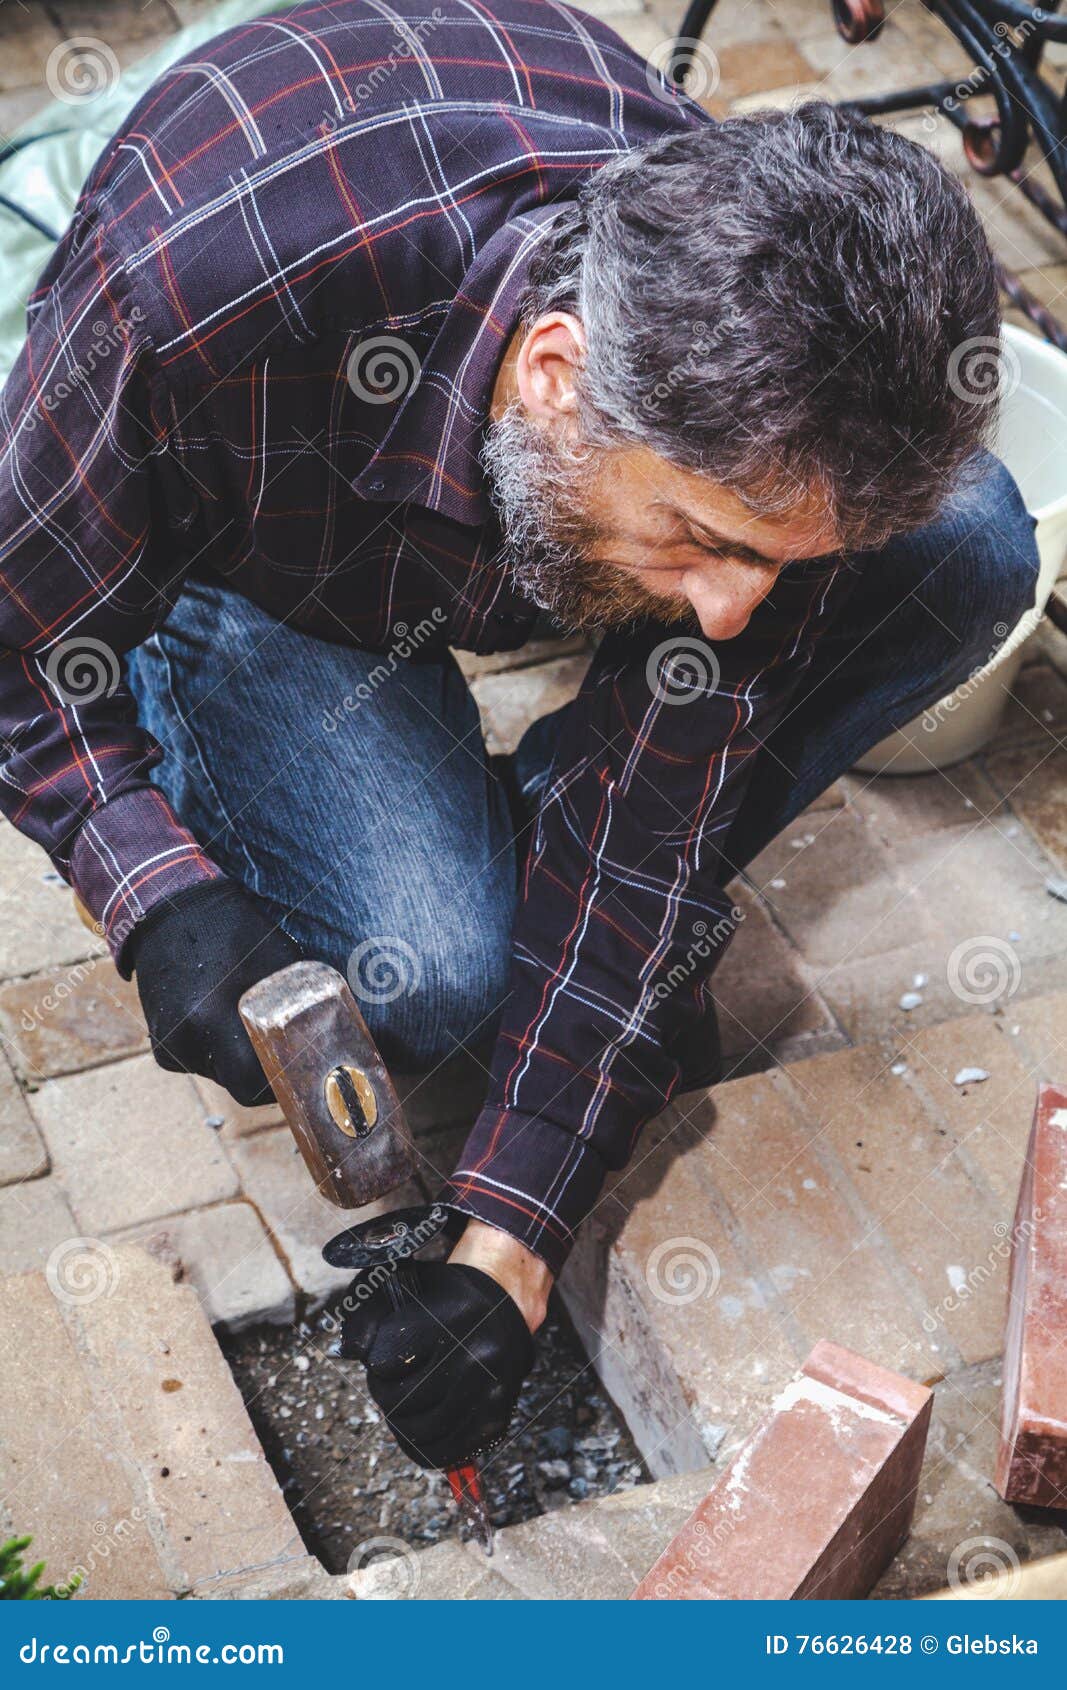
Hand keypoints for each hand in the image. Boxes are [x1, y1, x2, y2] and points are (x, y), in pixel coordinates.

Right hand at [127, 878, 301, 1104]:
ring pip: (219, 1073)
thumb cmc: (233, 929)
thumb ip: (298, 1003)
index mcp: (210, 1018)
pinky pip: (200, 1061)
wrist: (170, 910)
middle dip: (262, 1072)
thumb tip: (338, 1032)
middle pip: (236, 1082)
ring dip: (239, 1059)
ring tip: (250, 1024)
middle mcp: (184, 1038)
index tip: (297, 1072)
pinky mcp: (162, 1045)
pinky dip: (217, 1050)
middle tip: (283, 1051)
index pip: (250, 1084)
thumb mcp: (277, 960)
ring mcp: (170, 1044)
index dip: (277, 1084)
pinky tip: (221, 1016)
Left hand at [340, 1254, 537, 1469]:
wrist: (498, 1313)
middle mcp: (479, 1354)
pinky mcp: (496, 1420)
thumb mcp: (400, 1289)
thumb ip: (365, 1316)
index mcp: (455, 1314)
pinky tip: (418, 1422)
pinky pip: (441, 1453)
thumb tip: (351, 1353)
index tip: (387, 1349)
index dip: (374, 1361)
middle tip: (391, 1379)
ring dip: (399, 1421)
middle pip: (399, 1400)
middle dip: (384, 1393)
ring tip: (404, 1399)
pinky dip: (420, 1445)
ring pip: (418, 1432)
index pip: (383, 1361)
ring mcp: (491, 1391)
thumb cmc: (439, 1302)